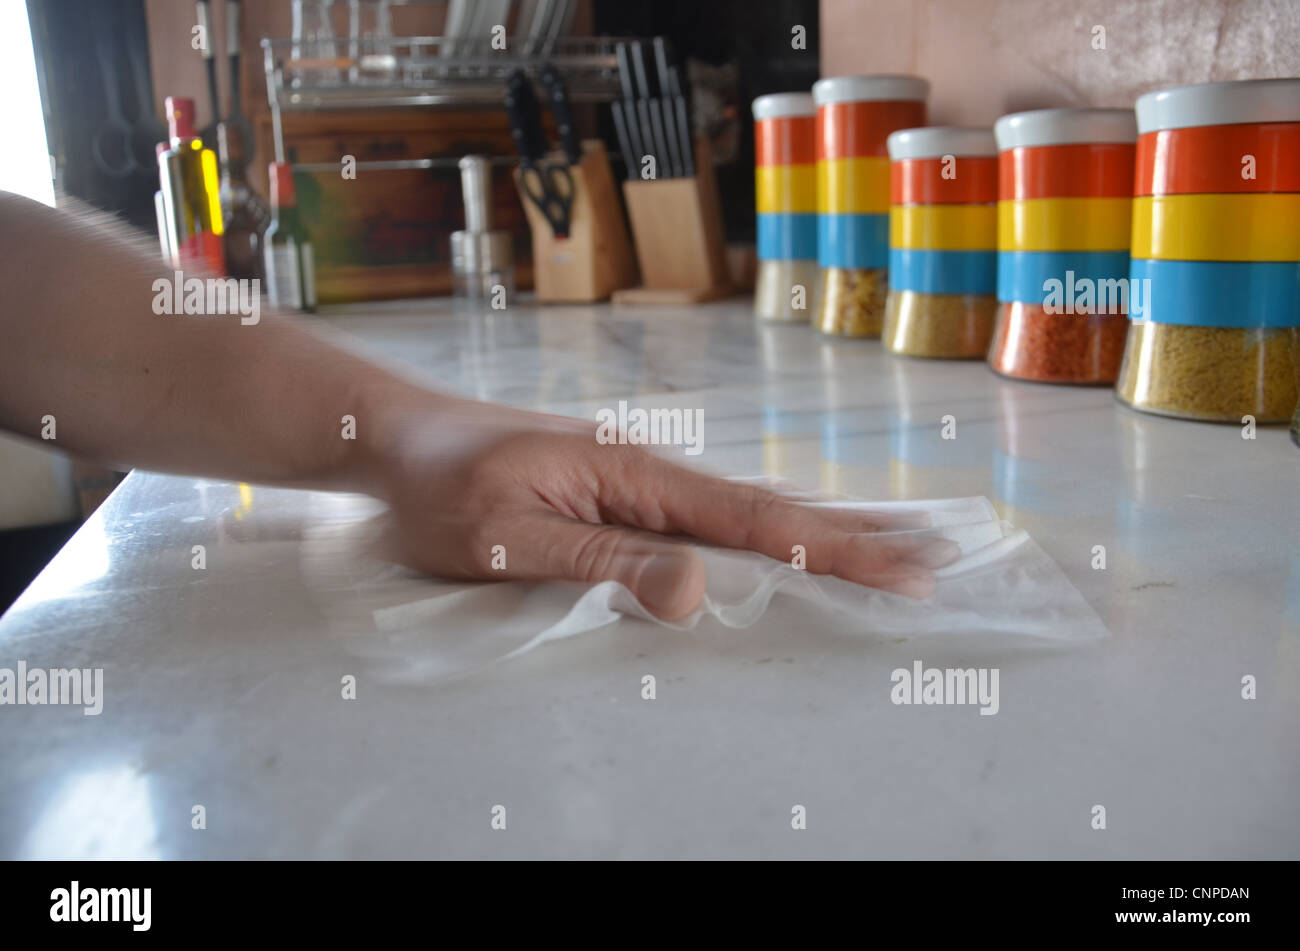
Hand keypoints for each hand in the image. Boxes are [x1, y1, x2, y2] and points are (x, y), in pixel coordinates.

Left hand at [363, 392, 959, 620]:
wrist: (397, 443)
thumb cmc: (442, 488)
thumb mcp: (507, 537)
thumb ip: (599, 562)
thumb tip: (696, 590)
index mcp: (632, 474)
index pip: (750, 519)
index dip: (832, 547)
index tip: (904, 568)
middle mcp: (648, 471)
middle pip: (767, 508)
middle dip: (852, 534)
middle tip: (935, 553)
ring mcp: (637, 482)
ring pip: (744, 511)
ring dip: (819, 528)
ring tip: (889, 541)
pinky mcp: (619, 496)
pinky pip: (706, 517)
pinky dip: (762, 529)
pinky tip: (784, 537)